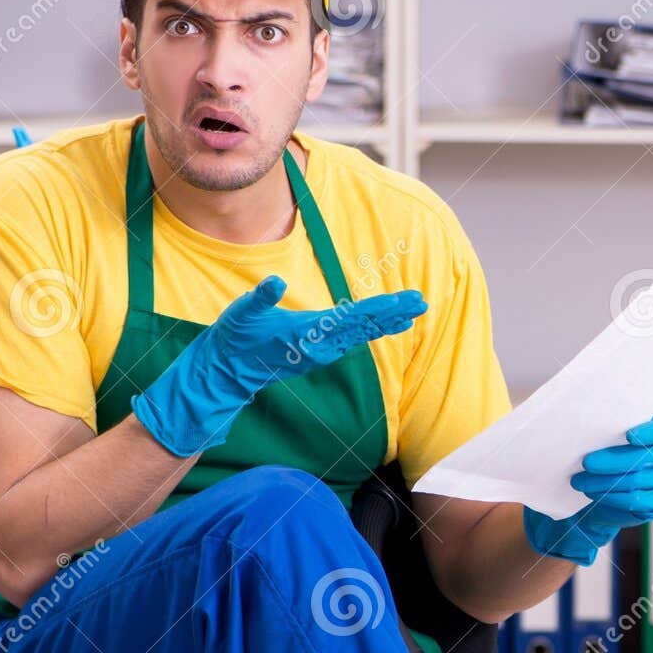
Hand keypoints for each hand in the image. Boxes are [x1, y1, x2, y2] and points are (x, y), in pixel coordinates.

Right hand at [133, 274, 425, 456]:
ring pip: (361, 333)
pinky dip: (373, 328)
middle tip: (422, 301)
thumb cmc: (234, 338)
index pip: (349, 319)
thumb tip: (275, 282)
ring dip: (388, 321)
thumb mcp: (241, 313)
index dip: (377, 310)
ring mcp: (320, 350)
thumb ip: (259, 298)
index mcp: (307, 333)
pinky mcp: (318, 351)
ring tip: (414, 309)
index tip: (401, 304)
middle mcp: (320, 344)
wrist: (229, 371)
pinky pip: (352, 338)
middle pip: (363, 326)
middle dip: (393, 314)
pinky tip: (388, 323)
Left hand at [523, 415, 652, 565]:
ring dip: (603, 481)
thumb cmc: (612, 464)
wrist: (612, 495)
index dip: (647, 433)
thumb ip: (610, 435)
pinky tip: (593, 492)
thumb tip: (586, 427)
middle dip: (611, 460)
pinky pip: (633, 500)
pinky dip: (610, 496)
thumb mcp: (612, 444)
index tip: (629, 435)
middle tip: (586, 463)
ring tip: (580, 480)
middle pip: (643, 457)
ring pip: (634, 480)